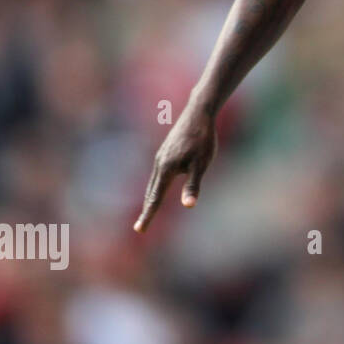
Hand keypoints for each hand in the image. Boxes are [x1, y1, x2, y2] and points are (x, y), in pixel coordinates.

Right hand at [133, 105, 217, 232]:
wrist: (198, 113)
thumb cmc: (203, 139)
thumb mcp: (202, 164)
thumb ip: (193, 185)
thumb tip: (188, 205)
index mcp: (167, 169)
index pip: (156, 198)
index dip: (149, 215)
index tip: (140, 230)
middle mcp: (160, 164)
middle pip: (151, 192)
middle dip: (147, 210)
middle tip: (140, 228)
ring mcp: (161, 157)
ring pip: (154, 182)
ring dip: (150, 197)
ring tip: (148, 211)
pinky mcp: (166, 151)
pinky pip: (158, 173)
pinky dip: (156, 185)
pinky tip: (159, 186)